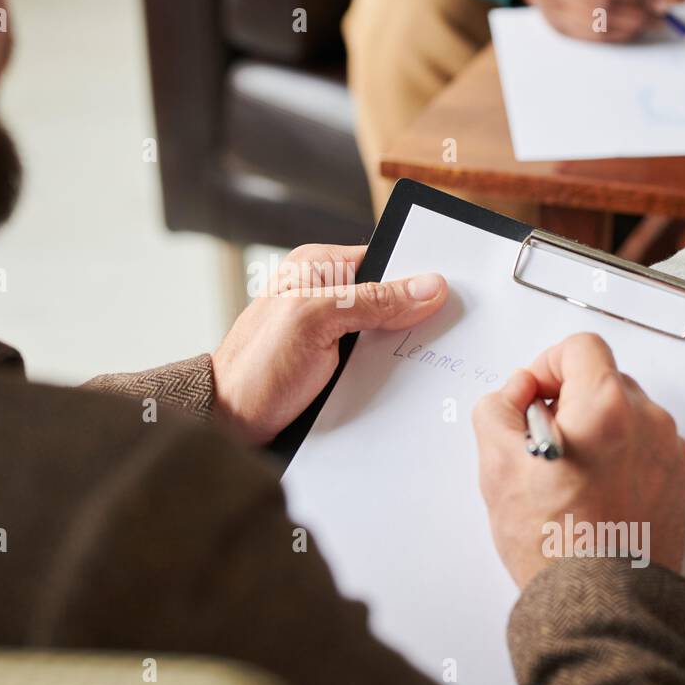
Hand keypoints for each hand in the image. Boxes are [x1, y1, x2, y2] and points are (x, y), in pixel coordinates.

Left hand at [212, 244, 447, 445]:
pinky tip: (407, 385)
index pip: (387, 258)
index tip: (455, 292)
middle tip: (449, 334)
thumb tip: (428, 286)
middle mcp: (326, 294)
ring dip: (404, 351)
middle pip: (392, 298)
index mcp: (318, 266)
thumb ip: (371, 301)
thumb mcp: (314, 321)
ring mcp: (331, 331)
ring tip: (430, 363)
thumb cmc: (255, 368)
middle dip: (416, 316)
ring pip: (387, 334)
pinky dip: (391, 374)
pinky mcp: (335, 365)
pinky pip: (376, 362)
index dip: (420, 274)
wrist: (229, 426)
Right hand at [471, 333, 684, 587]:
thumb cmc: (557, 543)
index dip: (546, 365)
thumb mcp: (497, 464)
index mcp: (607, 406)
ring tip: (565, 478)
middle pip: (603, 380)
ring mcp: (668, 453)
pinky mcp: (677, 483)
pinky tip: (591, 495)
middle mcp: (648, 422)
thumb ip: (498, 407)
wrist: (602, 603)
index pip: (580, 347)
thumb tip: (515, 395)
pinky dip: (618, 460)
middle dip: (568, 402)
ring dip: (594, 432)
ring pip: (623, 417)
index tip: (532, 396)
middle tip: (540, 443)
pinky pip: (643, 449)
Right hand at [518, 0, 673, 41]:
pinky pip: (591, 37)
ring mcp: (551, 8)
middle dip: (637, 13)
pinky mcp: (556, 27)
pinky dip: (617, 35)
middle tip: (660, 14)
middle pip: (603, 6)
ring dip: (629, 26)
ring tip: (650, 20)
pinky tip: (632, 27)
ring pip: (597, 26)